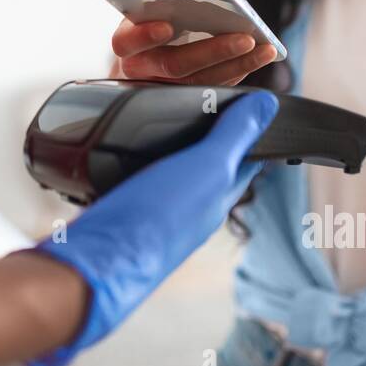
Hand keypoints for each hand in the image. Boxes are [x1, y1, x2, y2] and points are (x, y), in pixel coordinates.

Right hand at [25, 90, 278, 365]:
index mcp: (216, 197)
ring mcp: (153, 209)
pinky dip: (137, 158)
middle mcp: (189, 207)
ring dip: (173, 146)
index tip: (256, 105)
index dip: (253, 130)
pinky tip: (124, 148)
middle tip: (209, 104)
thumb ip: (234, 136)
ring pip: (172, 170)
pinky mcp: (122, 208)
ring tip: (167, 119)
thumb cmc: (157, 220)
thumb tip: (268, 105)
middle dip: (212, 135)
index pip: (245, 159)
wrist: (97, 261)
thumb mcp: (206, 169)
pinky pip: (138, 177)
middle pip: (209, 165)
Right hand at [109, 0, 278, 85]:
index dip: (144, 35)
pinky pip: (212, 89)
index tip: (167, 26)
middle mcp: (140, 70)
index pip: (125, 42)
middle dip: (211, 50)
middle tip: (244, 38)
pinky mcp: (185, 100)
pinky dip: (237, 73)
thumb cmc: (154, 26)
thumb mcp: (155, 9)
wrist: (149, 61)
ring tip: (263, 48)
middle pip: (172, 65)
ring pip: (198, 83)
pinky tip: (258, 57)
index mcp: (127, 43)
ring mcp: (163, 89)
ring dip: (235, 65)